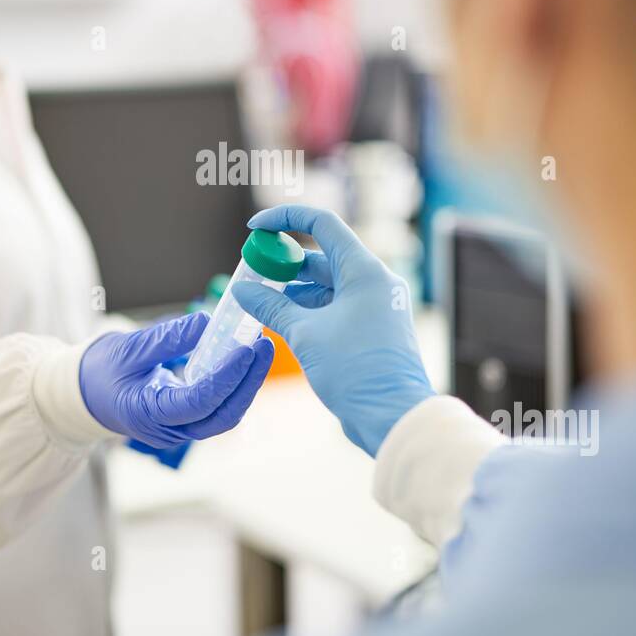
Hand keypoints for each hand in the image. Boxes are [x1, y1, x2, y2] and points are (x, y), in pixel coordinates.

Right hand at [79, 311, 272, 451]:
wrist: (85, 395)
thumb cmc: (101, 372)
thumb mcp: (128, 349)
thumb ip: (167, 339)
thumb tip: (207, 322)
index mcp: (149, 415)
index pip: (199, 401)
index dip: (227, 376)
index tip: (246, 349)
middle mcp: (170, 430)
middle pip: (222, 414)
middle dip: (248, 381)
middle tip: (264, 346)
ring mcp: (181, 429)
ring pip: (224, 413)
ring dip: (245, 383)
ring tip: (259, 348)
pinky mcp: (189, 420)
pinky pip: (218, 406)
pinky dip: (234, 384)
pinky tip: (243, 359)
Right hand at [231, 206, 432, 456]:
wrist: (394, 416)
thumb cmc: (355, 371)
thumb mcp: (304, 334)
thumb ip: (271, 307)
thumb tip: (242, 290)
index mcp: (364, 271)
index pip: (322, 224)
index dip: (285, 219)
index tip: (254, 227)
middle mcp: (374, 281)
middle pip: (322, 257)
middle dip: (284, 264)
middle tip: (251, 273)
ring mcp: (375, 305)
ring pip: (327, 285)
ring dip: (293, 291)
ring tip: (261, 303)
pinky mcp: (372, 327)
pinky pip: (336, 307)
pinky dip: (309, 309)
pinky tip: (282, 322)